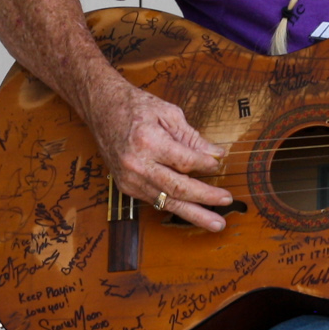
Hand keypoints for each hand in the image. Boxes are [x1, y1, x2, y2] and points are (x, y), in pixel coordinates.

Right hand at [84, 79, 233, 230]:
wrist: (102, 109)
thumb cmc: (135, 107)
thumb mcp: (168, 114)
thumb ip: (192, 138)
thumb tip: (216, 155)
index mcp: (148, 142)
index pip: (183, 161)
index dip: (204, 164)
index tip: (218, 163)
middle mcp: (137, 165)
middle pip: (177, 188)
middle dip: (205, 197)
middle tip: (226, 201)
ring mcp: (129, 179)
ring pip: (167, 202)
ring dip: (194, 214)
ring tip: (216, 223)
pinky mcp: (126, 187)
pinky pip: (156, 200)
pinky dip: (176, 206)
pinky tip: (194, 212)